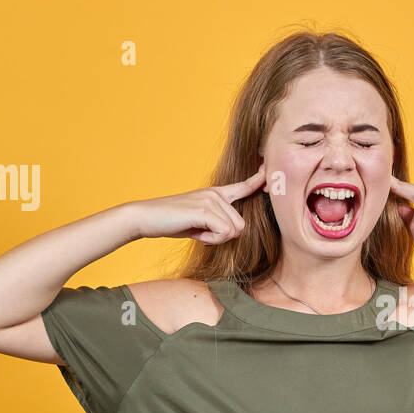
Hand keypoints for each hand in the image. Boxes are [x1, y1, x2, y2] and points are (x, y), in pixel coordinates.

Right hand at [127, 163, 263, 243]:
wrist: (145, 218)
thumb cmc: (171, 222)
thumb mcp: (198, 221)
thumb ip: (217, 222)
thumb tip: (233, 231)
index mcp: (215, 194)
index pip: (243, 186)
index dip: (257, 181)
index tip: (268, 172)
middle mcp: (216, 194)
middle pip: (241, 225)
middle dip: (223, 236)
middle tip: (201, 232)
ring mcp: (211, 200)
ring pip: (233, 230)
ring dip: (216, 239)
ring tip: (196, 230)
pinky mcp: (205, 209)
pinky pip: (223, 233)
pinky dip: (211, 240)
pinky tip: (196, 234)